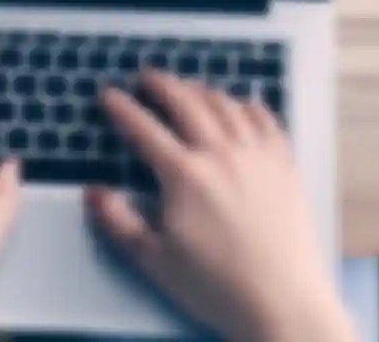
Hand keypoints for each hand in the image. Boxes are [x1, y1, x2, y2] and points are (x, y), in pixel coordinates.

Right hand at [88, 71, 353, 341]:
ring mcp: (257, 157)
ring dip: (201, 90)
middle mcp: (220, 154)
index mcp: (183, 175)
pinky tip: (242, 103)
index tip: (108, 94)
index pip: (144, 129)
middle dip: (162, 85)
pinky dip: (250, 106)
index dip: (122, 108)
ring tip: (187, 87)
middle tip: (146, 77)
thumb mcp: (153, 259)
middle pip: (186, 104)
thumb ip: (118, 222)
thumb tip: (93, 191)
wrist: (282, 303)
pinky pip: (267, 122)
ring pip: (226, 106)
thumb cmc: (213, 285)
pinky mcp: (285, 167)